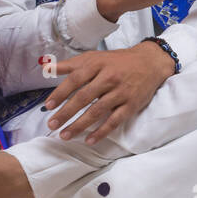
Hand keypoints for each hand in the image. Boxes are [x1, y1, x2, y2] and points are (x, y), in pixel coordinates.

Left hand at [43, 42, 175, 144]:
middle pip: (84, 97)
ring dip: (80, 125)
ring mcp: (121, 92)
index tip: (49, 105)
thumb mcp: (95, 57)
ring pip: (97, 111)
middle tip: (52, 124)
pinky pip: (115, 120)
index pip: (75, 80)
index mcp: (98, 65)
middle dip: (66, 112)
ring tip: (65, 135)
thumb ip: (70, 64)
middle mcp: (109, 78)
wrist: (151, 62)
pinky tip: (90, 140)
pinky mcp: (131, 104)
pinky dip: (102, 131)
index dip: (61, 93)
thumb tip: (45, 67)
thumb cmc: (119, 61)